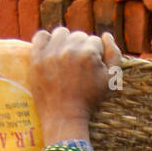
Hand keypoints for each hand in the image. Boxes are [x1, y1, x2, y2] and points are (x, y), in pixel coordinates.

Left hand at [30, 27, 122, 145]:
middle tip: (77, 66)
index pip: (96, 41)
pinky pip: (41, 36)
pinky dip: (46, 40)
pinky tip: (51, 51)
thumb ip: (114, 55)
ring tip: (65, 58)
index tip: (90, 68)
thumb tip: (106, 35)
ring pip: (61, 33)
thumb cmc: (89, 100)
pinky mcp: (37, 58)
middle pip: (79, 36)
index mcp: (89, 53)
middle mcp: (70, 49)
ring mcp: (51, 53)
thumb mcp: (110, 80)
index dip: (96, 55)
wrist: (64, 117)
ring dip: (65, 42)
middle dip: (81, 48)